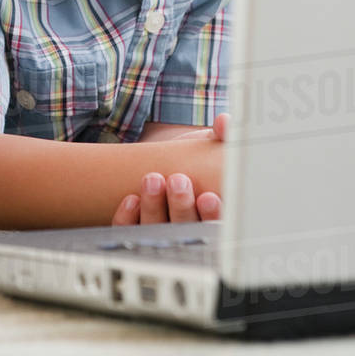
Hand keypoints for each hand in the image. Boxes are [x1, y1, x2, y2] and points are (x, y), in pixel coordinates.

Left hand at [110, 114, 227, 225]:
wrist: (163, 164)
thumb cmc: (196, 160)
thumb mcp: (212, 147)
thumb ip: (223, 137)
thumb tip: (225, 122)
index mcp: (211, 215)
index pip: (216, 226)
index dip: (213, 215)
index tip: (209, 197)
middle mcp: (188, 230)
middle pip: (186, 229)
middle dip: (182, 207)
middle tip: (178, 181)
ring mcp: (160, 233)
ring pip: (156, 229)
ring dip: (153, 207)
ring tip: (152, 179)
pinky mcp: (135, 228)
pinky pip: (130, 230)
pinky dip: (128, 218)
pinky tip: (131, 199)